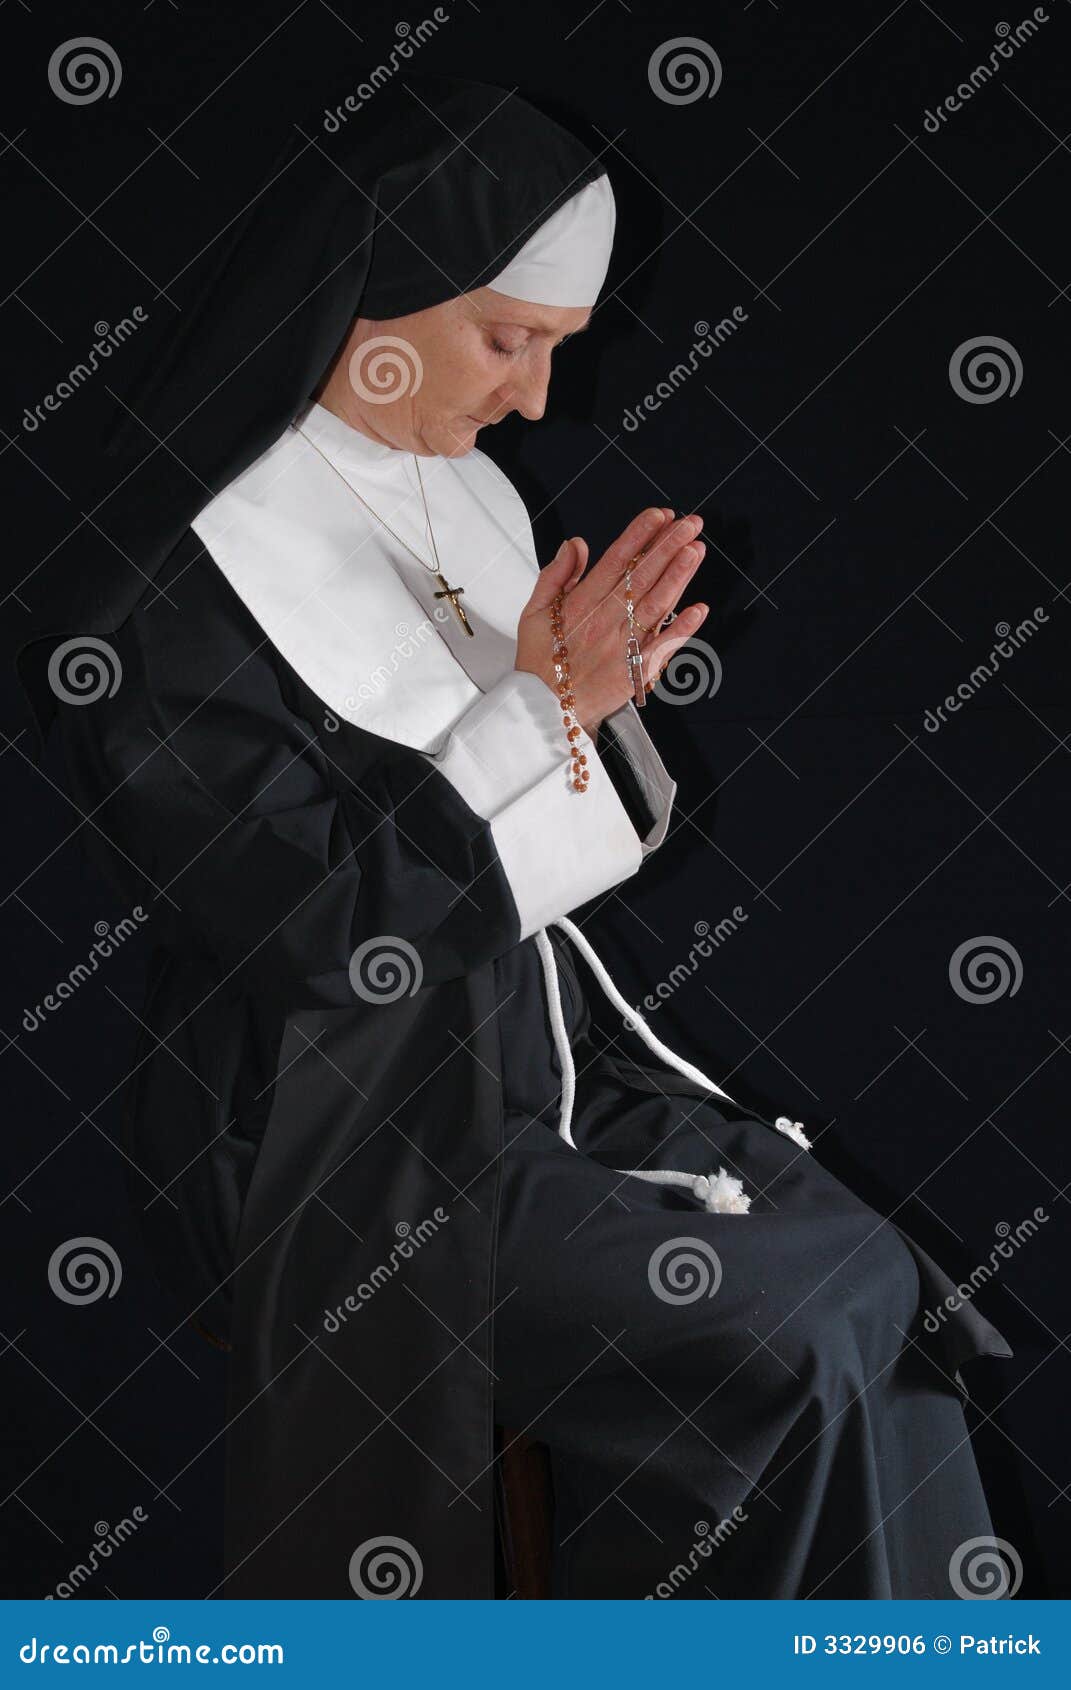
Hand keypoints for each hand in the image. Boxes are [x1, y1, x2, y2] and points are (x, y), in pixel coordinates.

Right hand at [514, 506, 708, 736]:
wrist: (543, 711)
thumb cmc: (539, 663)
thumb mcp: (532, 613)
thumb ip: (555, 575)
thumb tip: (575, 544)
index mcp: (581, 604)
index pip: (615, 561)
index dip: (639, 536)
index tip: (660, 516)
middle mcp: (604, 621)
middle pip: (641, 577)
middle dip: (668, 547)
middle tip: (690, 524)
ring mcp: (621, 646)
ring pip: (655, 605)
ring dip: (678, 576)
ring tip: (696, 550)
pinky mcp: (633, 672)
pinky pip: (661, 648)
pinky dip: (680, 629)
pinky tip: (699, 609)